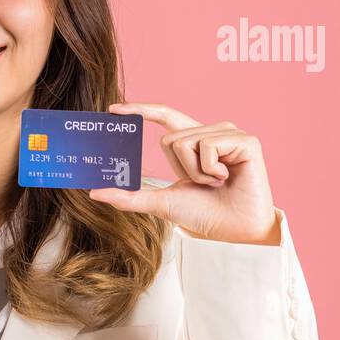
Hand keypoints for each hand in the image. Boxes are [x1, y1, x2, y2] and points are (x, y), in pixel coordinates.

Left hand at [87, 102, 281, 245]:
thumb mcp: (160, 202)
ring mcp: (229, 133)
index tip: (113, 109)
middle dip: (180, 168)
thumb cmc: (203, 214)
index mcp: (194, 140)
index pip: (164, 116)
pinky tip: (227, 178)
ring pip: (186, 141)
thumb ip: (129, 195)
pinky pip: (208, 146)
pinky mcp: (245, 140)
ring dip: (195, 171)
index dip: (141, 109)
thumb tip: (94, 192)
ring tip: (216, 182)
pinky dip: (210, 169)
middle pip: (169, 137)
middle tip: (201, 184)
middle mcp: (212, 131)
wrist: (233, 231)